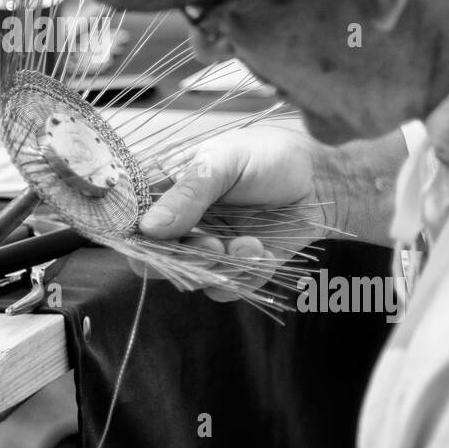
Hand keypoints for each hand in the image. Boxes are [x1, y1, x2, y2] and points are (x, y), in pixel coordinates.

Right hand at [131, 123, 404, 299]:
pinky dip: (243, 277)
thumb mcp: (224, 161)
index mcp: (165, 187)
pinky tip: (262, 253)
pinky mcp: (235, 271)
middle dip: (175, 258)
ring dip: (214, 266)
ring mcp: (205, 247)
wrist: (322, 181)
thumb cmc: (269, 156)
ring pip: (187, 278)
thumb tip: (148, 227)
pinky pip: (223, 292)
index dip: (126, 229)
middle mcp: (179, 221)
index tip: (142, 234)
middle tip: (207, 245)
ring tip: (245, 245)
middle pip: (148, 256)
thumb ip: (188, 193)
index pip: (126, 214)